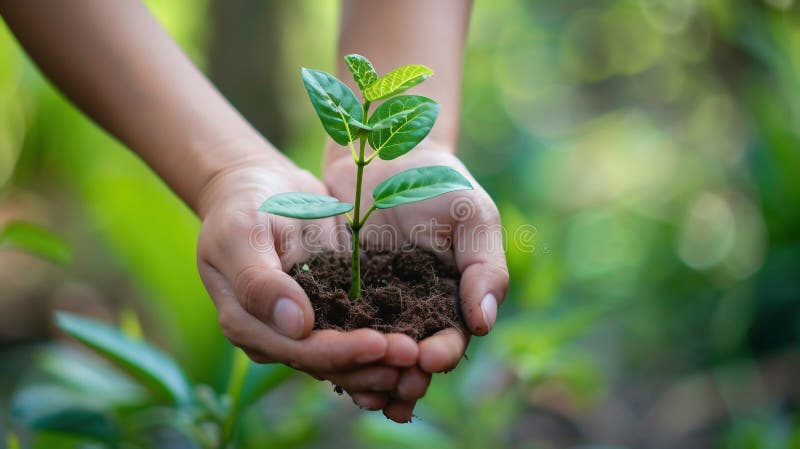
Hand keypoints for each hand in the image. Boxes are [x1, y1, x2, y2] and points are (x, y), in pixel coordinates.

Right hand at [195, 156, 418, 401]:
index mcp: (247, 323)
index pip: (300, 349)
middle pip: (328, 362)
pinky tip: (420, 343)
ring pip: (348, 358)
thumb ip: (260, 281)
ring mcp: (304, 327)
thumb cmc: (241, 206)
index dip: (341, 352)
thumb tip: (297, 326)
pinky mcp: (330, 311)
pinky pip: (360, 332)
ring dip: (384, 363)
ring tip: (422, 358)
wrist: (258, 185)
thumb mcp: (242, 234)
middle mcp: (276, 336)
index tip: (380, 344)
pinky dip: (387, 342)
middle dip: (372, 363)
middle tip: (415, 356)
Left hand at [324, 141, 508, 420]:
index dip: (442, 352)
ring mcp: (371, 304)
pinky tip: (323, 359)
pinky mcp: (334, 291)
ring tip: (362, 390)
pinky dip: (330, 344)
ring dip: (367, 373)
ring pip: (369, 350)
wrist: (384, 151)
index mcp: (448, 301)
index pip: (448, 338)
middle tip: (395, 386)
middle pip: (408, 357)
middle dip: (403, 375)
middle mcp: (410, 312)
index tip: (430, 357)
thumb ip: (485, 268)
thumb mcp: (474, 217)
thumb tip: (486, 324)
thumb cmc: (439, 182)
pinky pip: (332, 323)